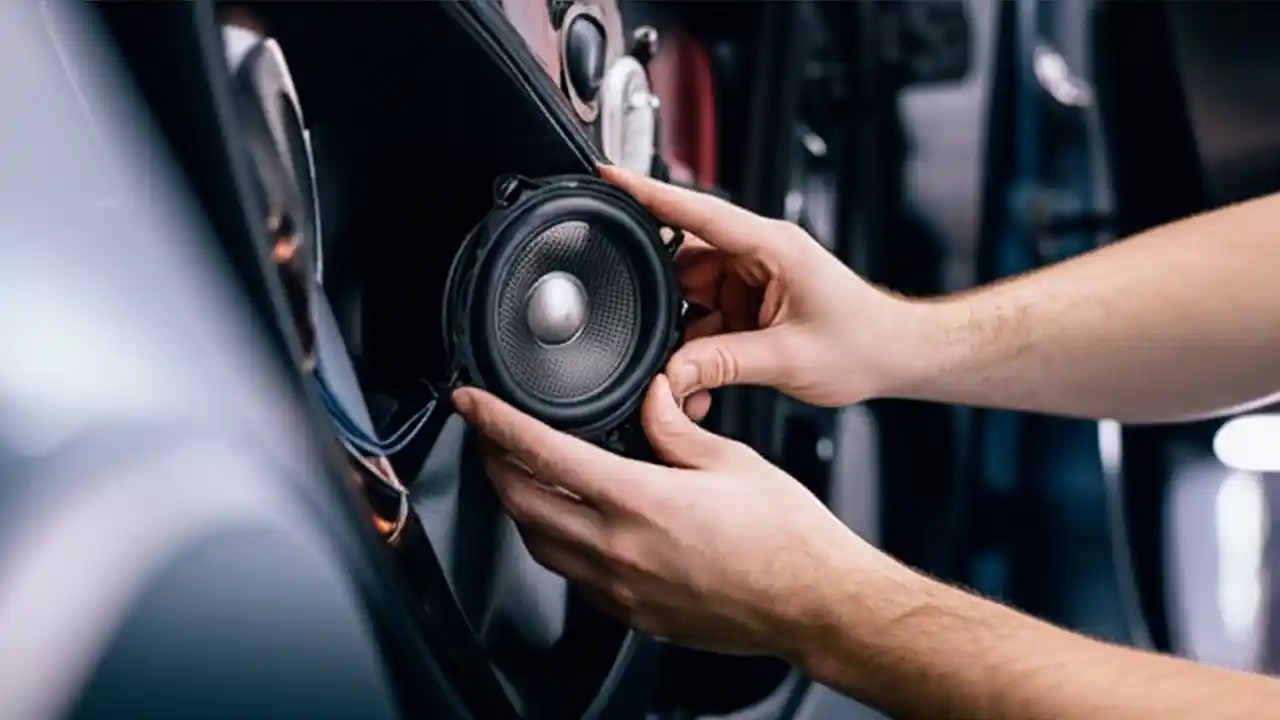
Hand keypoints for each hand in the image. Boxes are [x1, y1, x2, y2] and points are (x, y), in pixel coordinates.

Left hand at [451, 377, 894, 658]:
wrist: (814, 604)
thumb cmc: (787, 539)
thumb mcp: (730, 460)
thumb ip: (675, 427)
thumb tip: (651, 398)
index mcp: (640, 502)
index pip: (542, 454)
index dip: (496, 423)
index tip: (473, 403)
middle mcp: (620, 551)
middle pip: (522, 503)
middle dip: (493, 464)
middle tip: (490, 436)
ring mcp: (623, 589)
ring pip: (538, 545)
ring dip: (519, 506)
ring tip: (522, 475)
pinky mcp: (634, 615)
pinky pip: (572, 577)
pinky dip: (555, 544)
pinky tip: (570, 525)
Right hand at [601, 164, 913, 407]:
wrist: (895, 356)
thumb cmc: (864, 343)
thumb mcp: (788, 359)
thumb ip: (724, 365)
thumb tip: (674, 374)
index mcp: (771, 247)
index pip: (697, 212)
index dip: (648, 194)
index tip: (609, 178)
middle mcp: (758, 255)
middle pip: (682, 261)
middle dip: (661, 301)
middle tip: (648, 337)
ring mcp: (753, 277)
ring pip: (690, 295)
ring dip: (683, 336)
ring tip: (688, 375)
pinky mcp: (751, 302)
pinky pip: (708, 318)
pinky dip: (699, 349)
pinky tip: (701, 380)